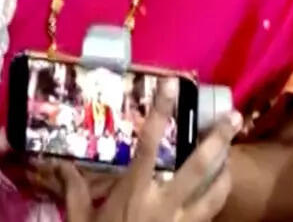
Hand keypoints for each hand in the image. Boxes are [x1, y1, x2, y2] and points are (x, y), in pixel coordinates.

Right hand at [57, 81, 240, 221]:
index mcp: (134, 192)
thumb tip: (59, 166)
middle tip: (233, 118)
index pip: (148, 143)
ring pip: (215, 193)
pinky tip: (217, 192)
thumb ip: (74, 191)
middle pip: (198, 166)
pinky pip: (210, 217)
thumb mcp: (80, 220)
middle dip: (218, 140)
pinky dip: (216, 201)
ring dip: (225, 172)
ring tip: (231, 158)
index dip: (162, 112)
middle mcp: (163, 204)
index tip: (173, 85)